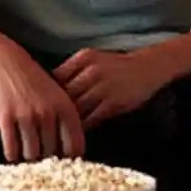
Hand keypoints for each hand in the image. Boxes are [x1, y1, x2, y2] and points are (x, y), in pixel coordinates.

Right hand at [0, 51, 84, 161]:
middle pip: (51, 153)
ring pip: (31, 154)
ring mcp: (26, 116)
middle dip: (45, 158)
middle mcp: (48, 113)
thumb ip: (66, 119)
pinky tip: (12, 151)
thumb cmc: (33, 81)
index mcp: (65, 108)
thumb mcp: (58, 95)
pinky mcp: (6, 118)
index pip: (74, 146)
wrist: (6, 63)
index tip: (62, 161)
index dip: (69, 158)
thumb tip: (71, 151)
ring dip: (27, 156)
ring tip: (25, 151)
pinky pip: (11, 149)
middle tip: (39, 155)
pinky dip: (12, 154)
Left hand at [53, 48, 167, 129]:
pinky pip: (92, 118)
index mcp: (83, 58)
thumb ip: (72, 71)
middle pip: (64, 94)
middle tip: (46, 121)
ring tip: (58, 129)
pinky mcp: (115, 103)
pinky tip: (76, 132)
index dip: (47, 92)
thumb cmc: (114, 66)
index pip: (56, 77)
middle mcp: (92, 71)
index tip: (42, 103)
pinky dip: (82, 126)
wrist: (148, 68)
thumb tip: (48, 89)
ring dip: (67, 121)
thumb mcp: (92, 60)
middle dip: (54, 109)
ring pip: (77, 108)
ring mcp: (104, 87)